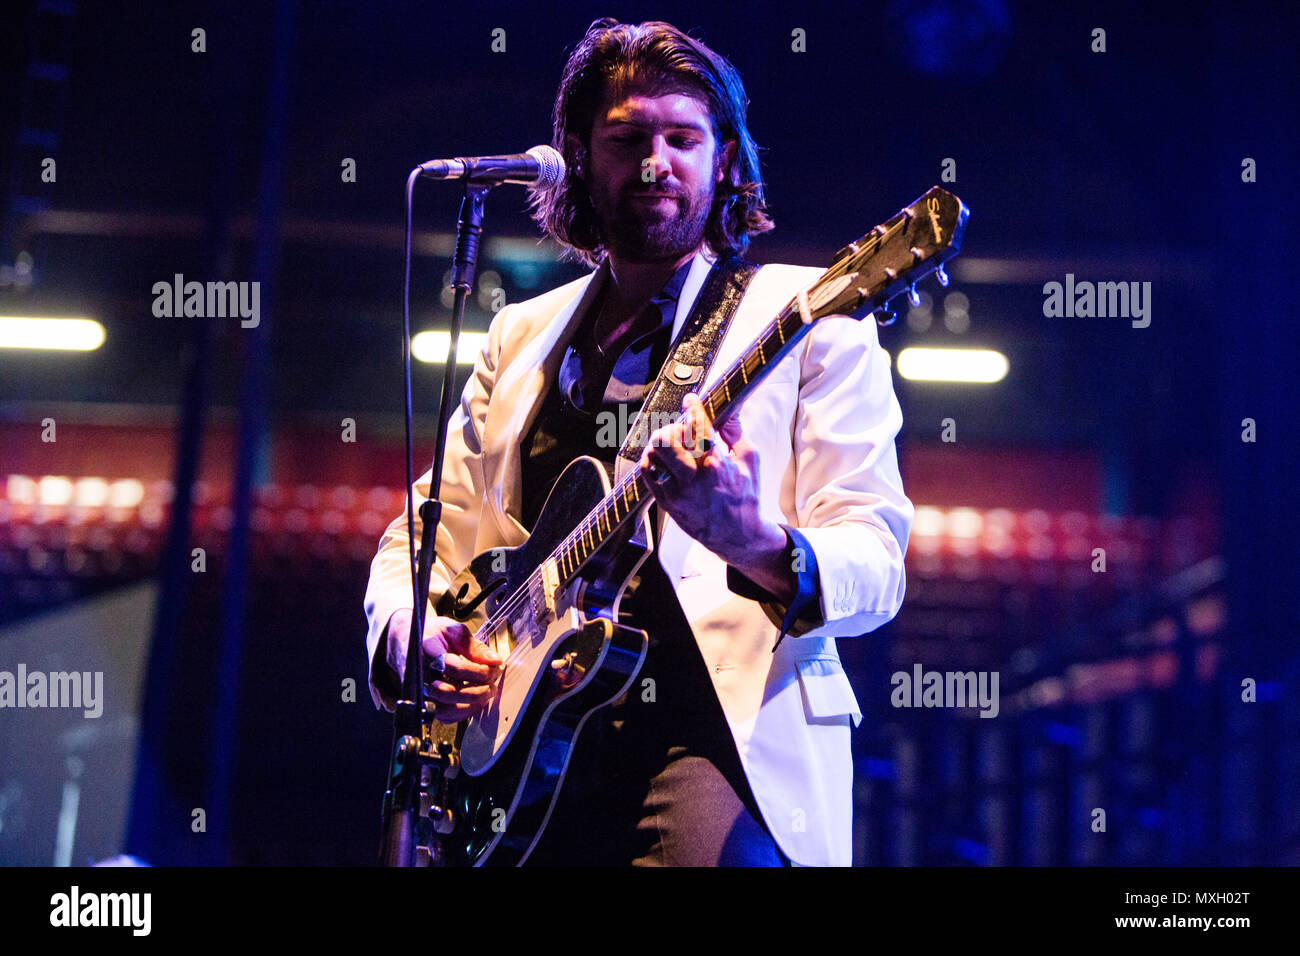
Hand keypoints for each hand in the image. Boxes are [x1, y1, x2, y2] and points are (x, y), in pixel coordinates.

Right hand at [384, 607, 503, 722]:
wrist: (404, 642)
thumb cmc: (429, 635)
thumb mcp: (452, 630)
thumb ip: (474, 646)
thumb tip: (494, 660)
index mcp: (425, 651)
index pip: (454, 667)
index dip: (479, 670)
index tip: (495, 666)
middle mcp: (418, 674)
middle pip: (447, 692)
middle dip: (476, 691)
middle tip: (492, 684)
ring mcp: (419, 691)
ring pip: (445, 709)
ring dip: (472, 704)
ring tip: (486, 692)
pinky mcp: (423, 703)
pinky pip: (444, 716)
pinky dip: (464, 712)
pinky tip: (475, 700)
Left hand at [639, 392, 787, 568]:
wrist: (737, 535)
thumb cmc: (745, 497)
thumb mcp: (749, 460)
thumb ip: (736, 431)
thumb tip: (730, 408)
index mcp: (716, 464)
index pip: (697, 427)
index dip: (692, 408)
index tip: (690, 400)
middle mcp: (693, 478)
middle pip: (665, 439)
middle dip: (672, 428)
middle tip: (681, 431)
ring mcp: (676, 492)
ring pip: (652, 454)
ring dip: (660, 443)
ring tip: (673, 446)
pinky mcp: (666, 502)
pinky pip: (647, 472)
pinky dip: (653, 460)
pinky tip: (665, 460)